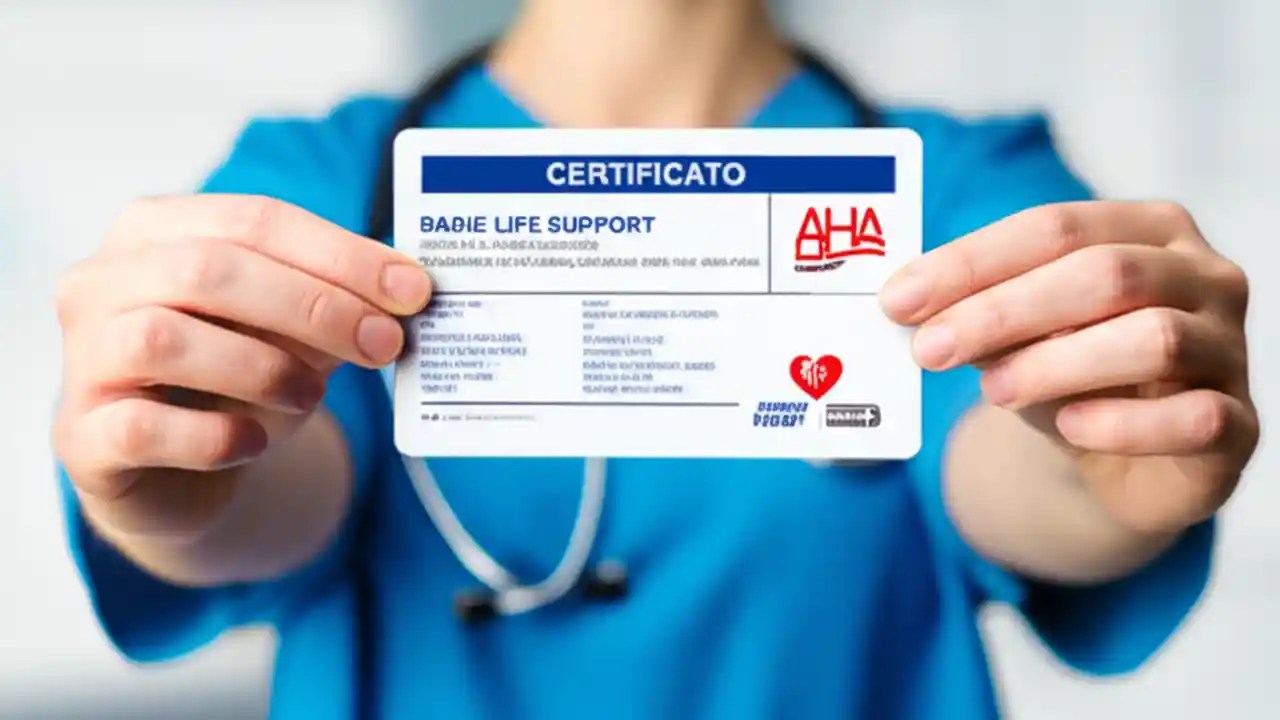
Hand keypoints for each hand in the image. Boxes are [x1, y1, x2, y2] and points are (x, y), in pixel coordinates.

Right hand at [54, 195, 431, 536]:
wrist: (175, 470)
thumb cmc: (235, 379)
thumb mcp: (290, 332)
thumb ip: (333, 304)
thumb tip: (404, 293)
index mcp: (157, 230)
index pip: (253, 220)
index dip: (340, 254)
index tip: (412, 290)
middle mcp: (103, 282)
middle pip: (208, 269)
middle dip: (313, 305)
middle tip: (383, 342)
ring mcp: (83, 357)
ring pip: (162, 339)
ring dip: (260, 368)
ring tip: (311, 395)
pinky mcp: (82, 437)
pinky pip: (142, 428)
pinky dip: (211, 436)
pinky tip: (253, 442)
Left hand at [881, 201, 1257, 534]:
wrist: (1124, 461)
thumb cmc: (1070, 375)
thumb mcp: (1019, 337)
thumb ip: (981, 314)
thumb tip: (910, 308)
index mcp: (1148, 230)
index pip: (1054, 227)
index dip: (971, 262)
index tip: (899, 299)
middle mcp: (1203, 276)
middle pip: (1103, 274)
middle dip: (1002, 310)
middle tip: (930, 348)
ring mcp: (1229, 348)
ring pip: (1152, 338)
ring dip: (1057, 363)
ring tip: (994, 390)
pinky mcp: (1238, 426)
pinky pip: (1194, 418)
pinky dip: (1123, 423)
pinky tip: (1072, 426)